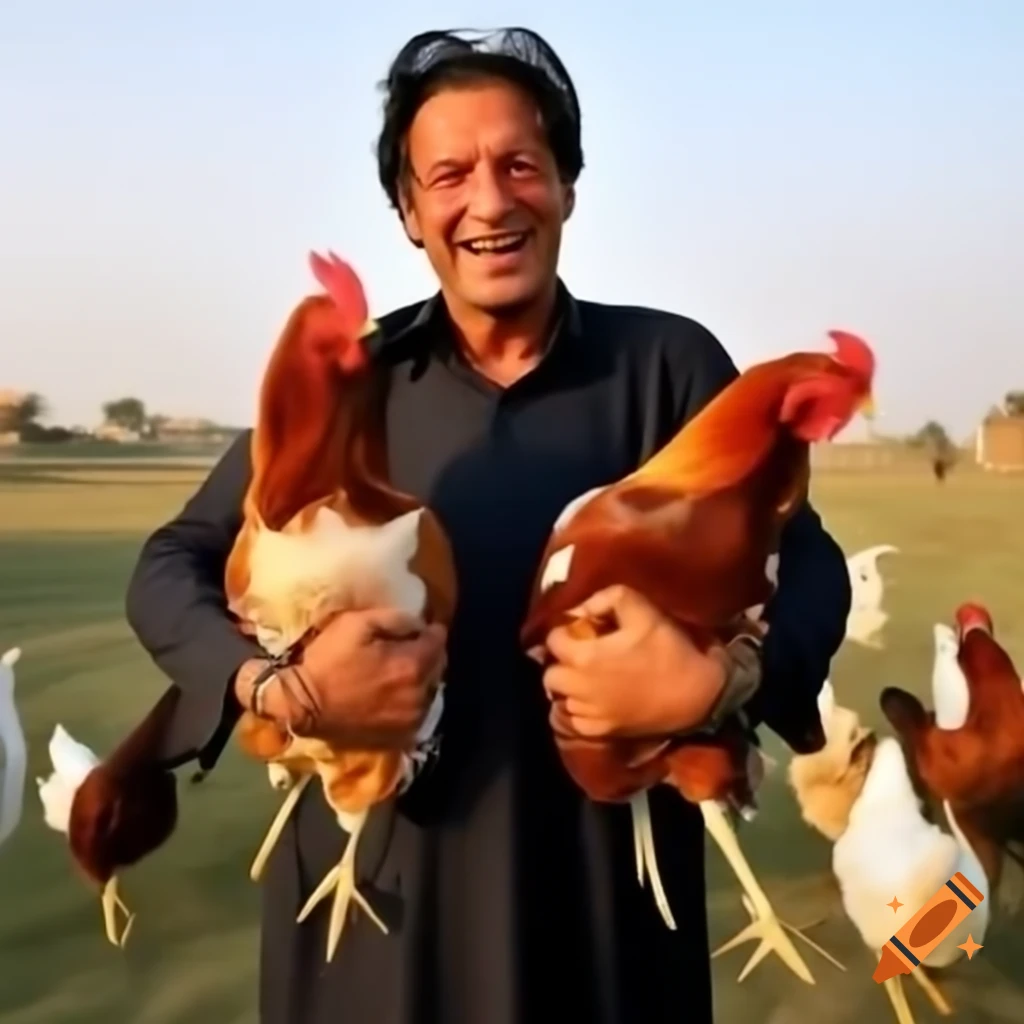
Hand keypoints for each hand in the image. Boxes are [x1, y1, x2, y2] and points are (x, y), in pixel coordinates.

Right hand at [235, 607, 446, 748]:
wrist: (303, 707)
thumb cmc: (328, 661)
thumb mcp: (356, 624)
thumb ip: (395, 618)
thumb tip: (419, 623)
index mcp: (413, 665)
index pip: (439, 641)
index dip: (430, 631)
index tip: (419, 628)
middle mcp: (420, 694)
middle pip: (438, 666)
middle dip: (427, 654)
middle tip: (408, 648)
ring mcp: (412, 719)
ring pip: (430, 690)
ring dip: (421, 679)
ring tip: (400, 673)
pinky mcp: (401, 737)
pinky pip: (418, 713)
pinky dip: (411, 702)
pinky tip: (393, 696)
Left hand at [542, 585, 726, 739]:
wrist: (697, 695)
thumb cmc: (668, 649)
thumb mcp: (643, 610)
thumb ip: (607, 599)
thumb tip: (582, 609)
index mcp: (584, 657)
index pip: (552, 641)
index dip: (565, 632)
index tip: (582, 631)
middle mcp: (579, 688)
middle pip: (550, 673)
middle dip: (561, 662)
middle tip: (582, 654)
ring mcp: (590, 713)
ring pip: (560, 698)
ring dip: (569, 686)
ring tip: (589, 677)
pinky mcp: (602, 731)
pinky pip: (576, 720)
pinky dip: (580, 709)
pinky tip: (597, 700)